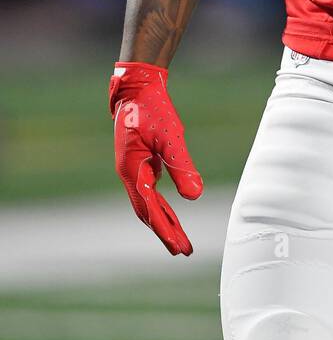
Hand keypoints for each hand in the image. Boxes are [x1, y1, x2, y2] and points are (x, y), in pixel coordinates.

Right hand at [110, 61, 202, 254]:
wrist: (138, 88)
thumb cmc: (153, 109)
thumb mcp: (170, 138)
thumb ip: (182, 167)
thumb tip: (194, 197)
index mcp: (132, 171)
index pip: (150, 210)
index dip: (165, 230)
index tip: (179, 248)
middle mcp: (129, 174)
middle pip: (147, 212)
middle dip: (165, 232)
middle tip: (183, 251)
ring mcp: (133, 168)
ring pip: (148, 202)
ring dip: (164, 220)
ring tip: (179, 238)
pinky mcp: (140, 161)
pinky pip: (151, 190)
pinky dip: (161, 204)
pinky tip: (172, 210)